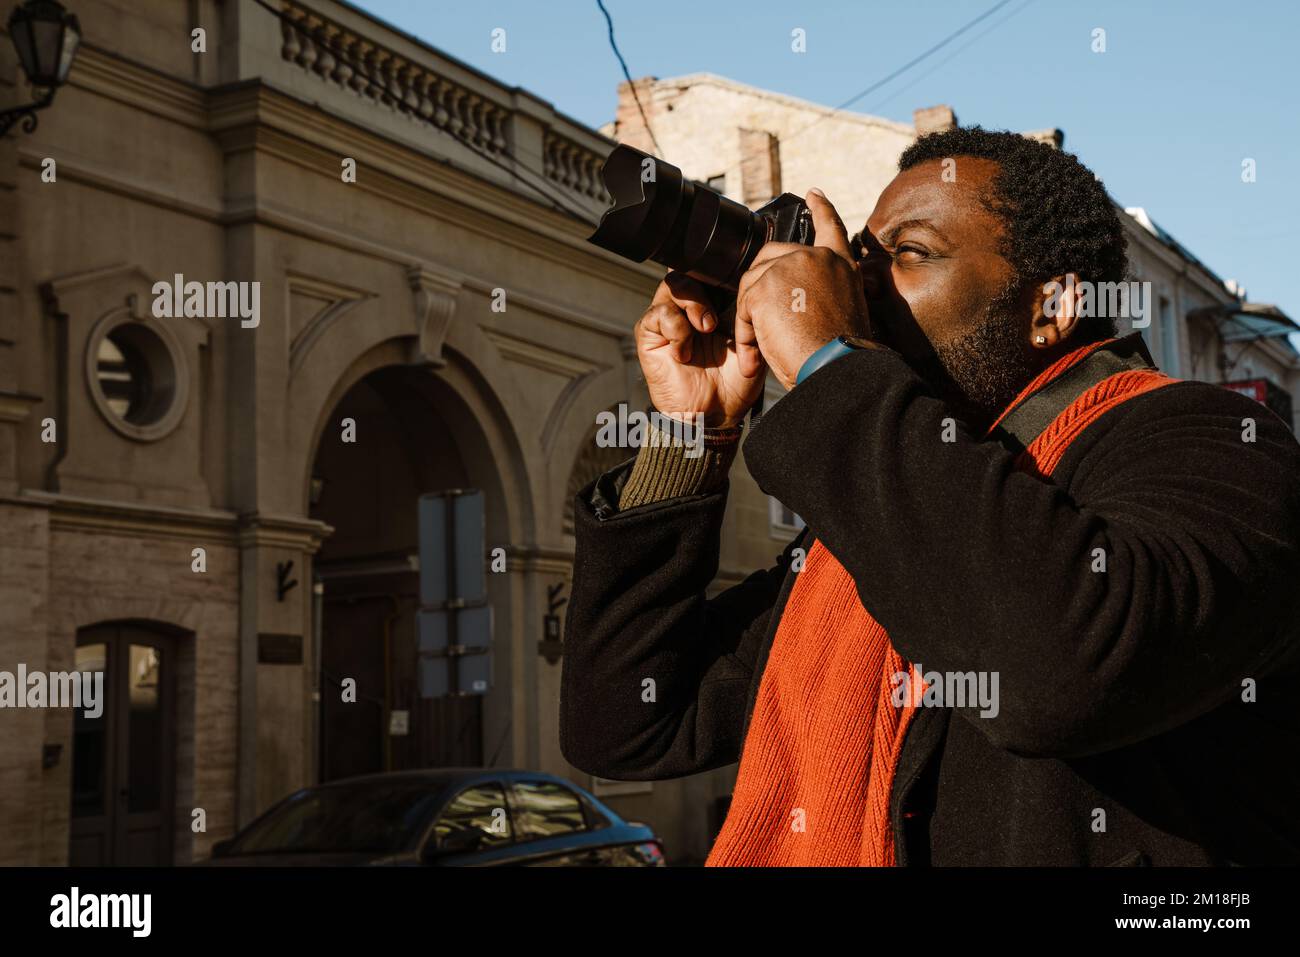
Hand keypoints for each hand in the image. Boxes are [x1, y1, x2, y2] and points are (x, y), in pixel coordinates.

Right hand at [634, 272, 766, 427]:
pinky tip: (685, 351)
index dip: (721, 273)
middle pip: (691, 271)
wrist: (717, 414)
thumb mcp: (752, 339)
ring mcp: (668, 320)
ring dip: (693, 303)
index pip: (711, 273)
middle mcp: (690, 309)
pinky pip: (657, 315)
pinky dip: (675, 329)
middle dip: (708, 285)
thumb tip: (749, 281)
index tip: (737, 286)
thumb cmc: (737, 381)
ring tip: (706, 328)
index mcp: (715, 305)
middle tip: (720, 314)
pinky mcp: (650, 336)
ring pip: (672, 284)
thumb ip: (747, 309)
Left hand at [735, 189, 872, 390]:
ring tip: (763, 350)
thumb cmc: (841, 354)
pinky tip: (756, 355)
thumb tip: (803, 294)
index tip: (814, 195)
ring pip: (752, 285)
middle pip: (771, 257)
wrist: (837, 366)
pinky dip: (746, 334)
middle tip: (762, 321)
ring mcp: (789, 266)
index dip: (821, 209)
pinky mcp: (765, 286)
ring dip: (752, 319)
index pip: (830, 226)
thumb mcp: (845, 311)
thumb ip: (825, 291)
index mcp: (839, 264)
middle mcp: (816, 258)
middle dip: (760, 287)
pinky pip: (743, 308)